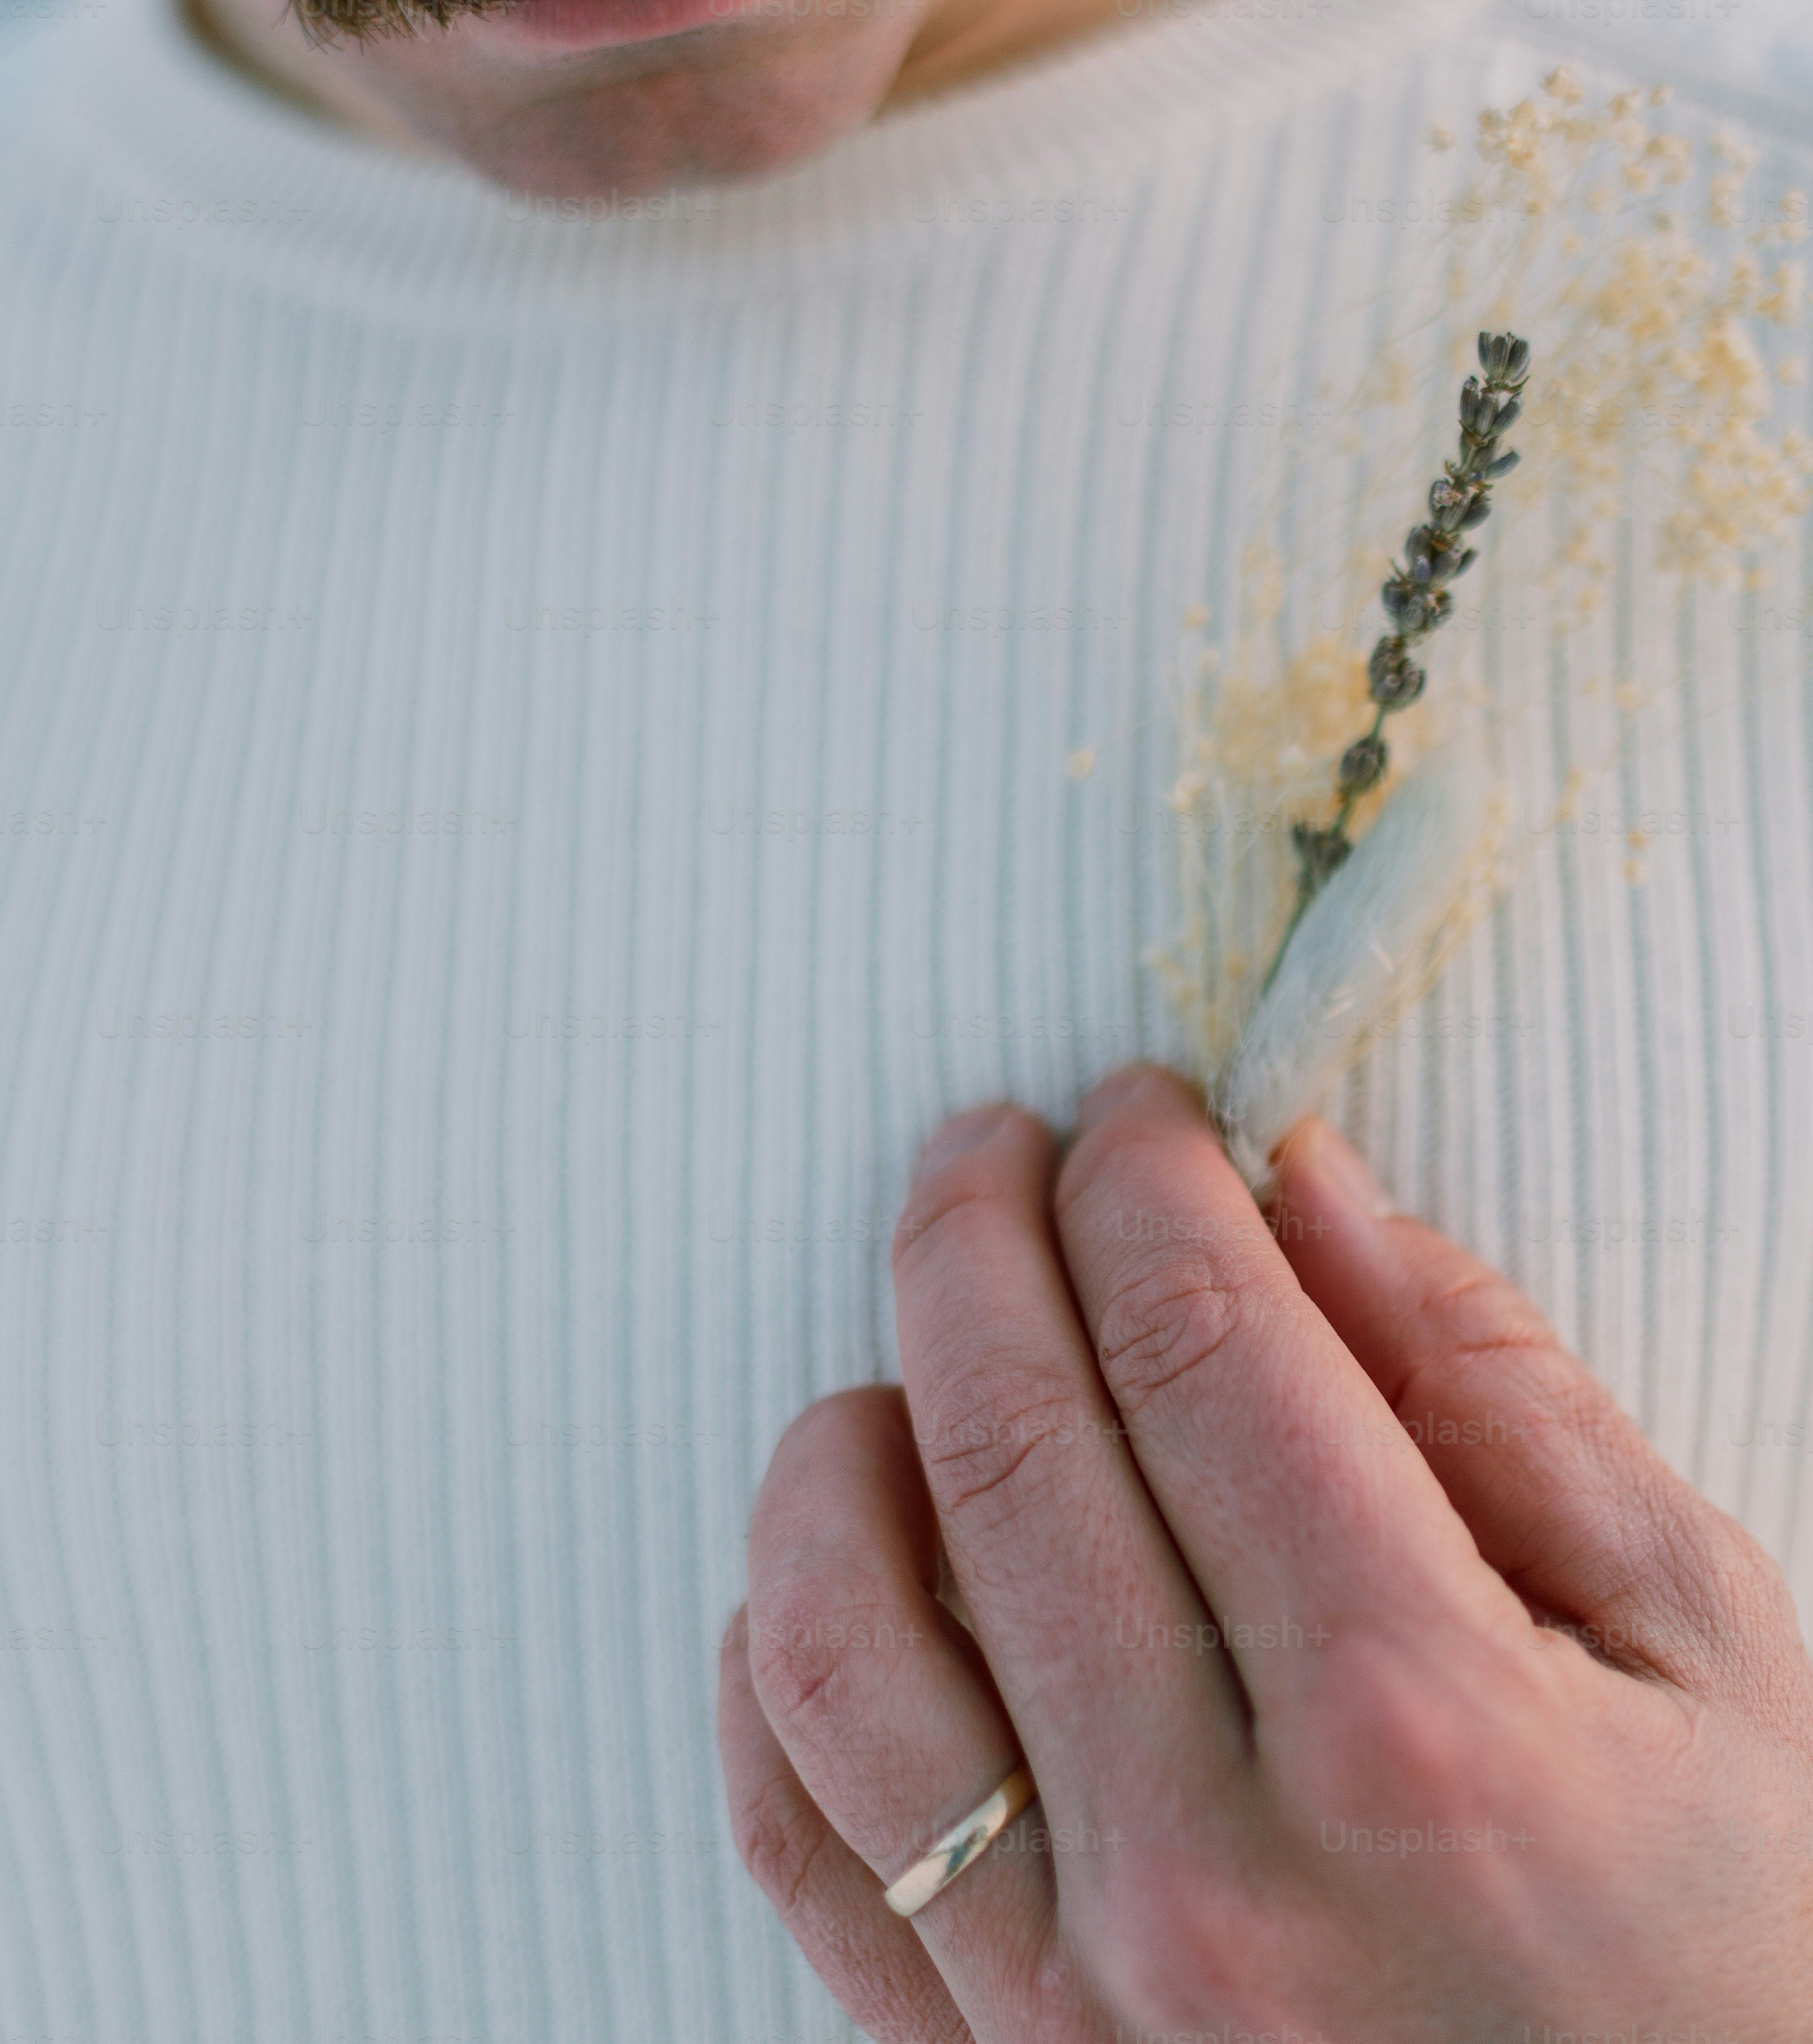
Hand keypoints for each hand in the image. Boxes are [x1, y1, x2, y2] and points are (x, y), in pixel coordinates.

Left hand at [718, 1067, 1812, 2042]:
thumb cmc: (1732, 1951)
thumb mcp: (1704, 1650)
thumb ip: (1497, 1396)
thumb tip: (1306, 1190)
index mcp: (1417, 1728)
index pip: (1198, 1341)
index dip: (1145, 1177)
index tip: (1140, 1110)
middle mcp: (1211, 1865)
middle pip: (1007, 1442)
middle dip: (979, 1232)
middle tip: (994, 1147)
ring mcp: (1077, 2000)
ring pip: (842, 1634)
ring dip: (845, 1435)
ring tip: (908, 1357)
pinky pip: (802, 1846)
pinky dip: (775, 1672)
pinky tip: (834, 1567)